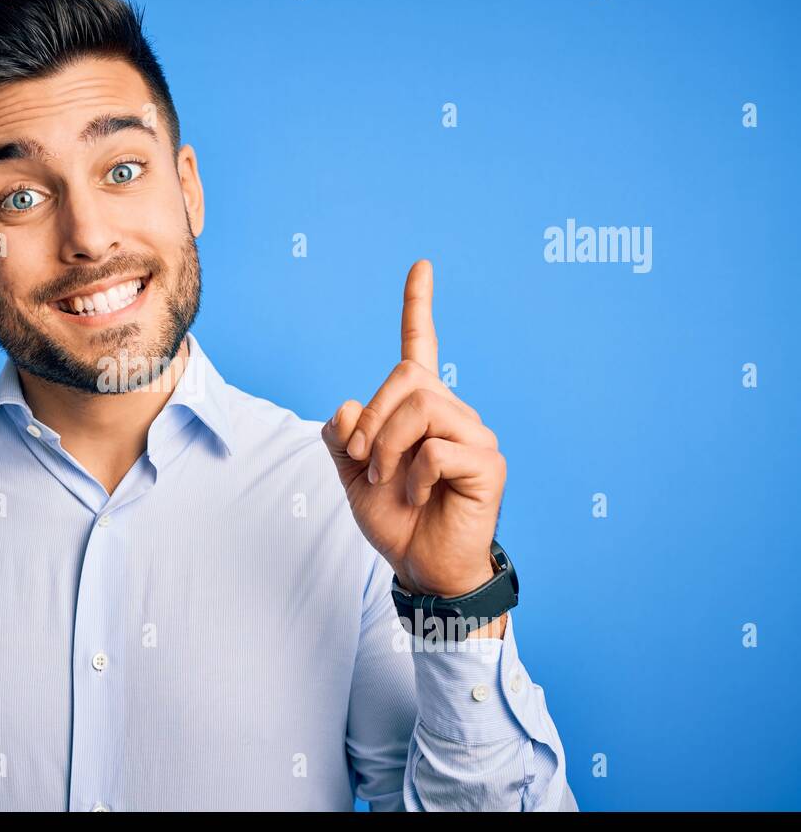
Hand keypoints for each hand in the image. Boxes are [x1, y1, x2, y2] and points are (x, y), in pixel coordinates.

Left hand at [322, 260, 504, 599]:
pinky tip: (420, 495)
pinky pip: (438, 449)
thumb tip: (347, 406)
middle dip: (372, 420)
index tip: (421, 266)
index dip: (418, 306)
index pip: (420, 346)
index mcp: (421, 408)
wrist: (421, 566)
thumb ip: (342, 438)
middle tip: (364, 462)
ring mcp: (474, 435)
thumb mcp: (352, 475)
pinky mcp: (488, 463)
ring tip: (388, 482)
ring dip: (388, 447)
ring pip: (422, 406)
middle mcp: (453, 412)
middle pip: (406, 378)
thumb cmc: (394, 518)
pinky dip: (415, 475)